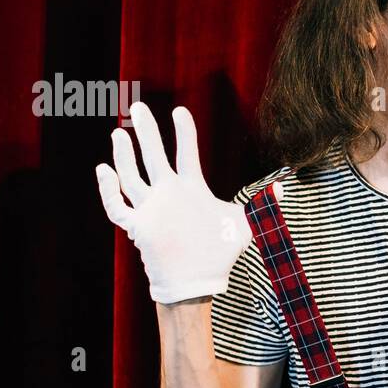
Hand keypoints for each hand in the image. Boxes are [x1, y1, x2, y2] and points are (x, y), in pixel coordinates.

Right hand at [95, 102, 250, 303]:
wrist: (198, 281)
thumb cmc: (219, 252)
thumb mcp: (244, 225)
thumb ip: (261, 204)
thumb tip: (285, 187)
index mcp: (191, 188)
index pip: (186, 153)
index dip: (184, 132)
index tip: (180, 111)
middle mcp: (168, 193)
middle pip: (154, 156)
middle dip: (147, 131)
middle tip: (138, 106)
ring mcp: (152, 209)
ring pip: (132, 177)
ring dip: (124, 156)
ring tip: (120, 132)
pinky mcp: (138, 226)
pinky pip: (116, 206)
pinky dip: (107, 190)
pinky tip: (102, 170)